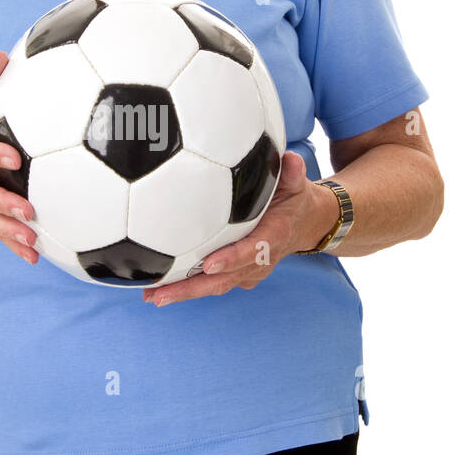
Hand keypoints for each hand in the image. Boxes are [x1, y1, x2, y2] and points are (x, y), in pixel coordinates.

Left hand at [141, 152, 336, 305]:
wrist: (303, 224)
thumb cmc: (293, 200)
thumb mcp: (297, 184)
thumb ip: (292, 173)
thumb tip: (290, 159)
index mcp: (273, 237)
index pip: (253, 251)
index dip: (233, 259)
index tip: (210, 264)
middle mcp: (259, 261)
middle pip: (224, 280)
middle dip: (192, 288)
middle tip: (160, 294)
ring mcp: (247, 272)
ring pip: (213, 286)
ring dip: (182, 292)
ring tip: (151, 295)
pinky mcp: (237, 275)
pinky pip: (210, 283)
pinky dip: (185, 286)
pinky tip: (157, 288)